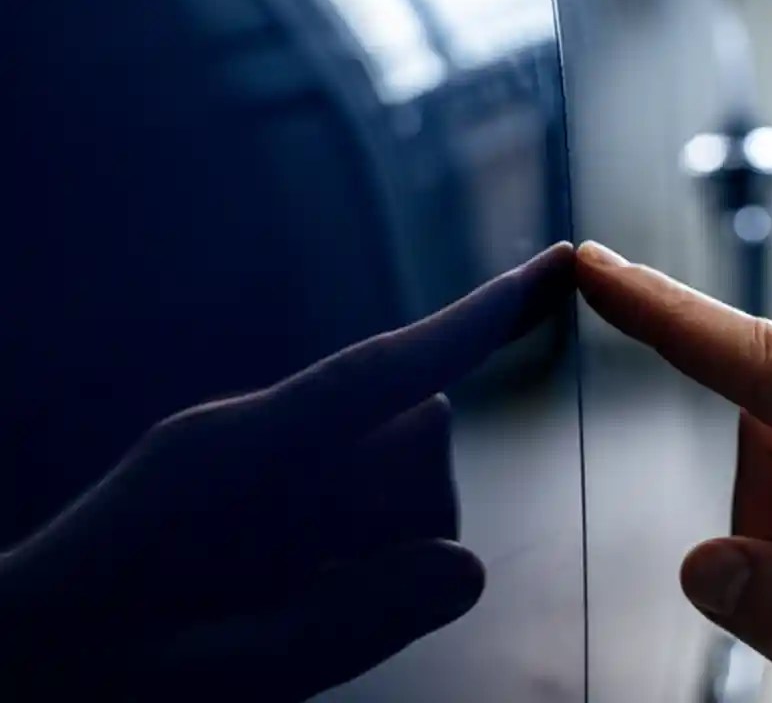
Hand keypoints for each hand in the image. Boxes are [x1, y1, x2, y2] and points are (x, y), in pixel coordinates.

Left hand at [0, 243, 573, 700]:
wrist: (14, 660)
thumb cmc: (96, 672)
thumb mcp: (225, 672)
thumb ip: (352, 622)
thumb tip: (467, 570)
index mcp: (231, 454)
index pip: (383, 370)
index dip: (478, 321)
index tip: (556, 270)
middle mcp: (246, 428)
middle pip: (404, 427)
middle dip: (413, 501)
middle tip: (322, 595)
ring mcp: (246, 446)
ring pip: (383, 463)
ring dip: (376, 534)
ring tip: (276, 608)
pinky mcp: (248, 474)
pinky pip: (348, 489)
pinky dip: (349, 544)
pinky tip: (277, 596)